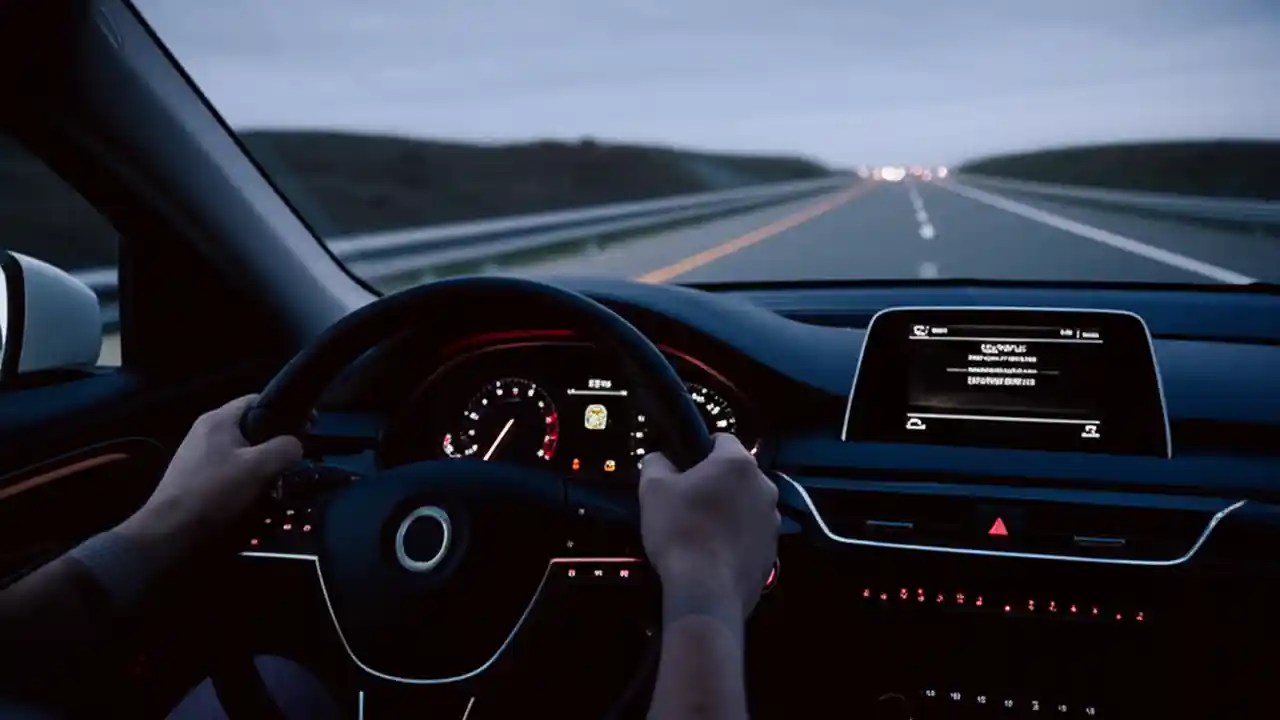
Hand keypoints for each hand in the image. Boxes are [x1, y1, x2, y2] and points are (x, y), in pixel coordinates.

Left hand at [119, 395, 302, 557]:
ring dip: (258, 462)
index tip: (305, 428)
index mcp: (219, 419)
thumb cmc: (215, 491)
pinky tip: (250, 493)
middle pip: (249, 426)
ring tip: (273, 481)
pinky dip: (242, 475)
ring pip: (239, 448)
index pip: (257, 400)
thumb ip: (285, 449)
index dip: (284, 410)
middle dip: (272, 442)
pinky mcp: (192, 472)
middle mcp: (205, 429)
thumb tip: (295, 445)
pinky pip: (226, 465)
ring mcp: (196, 451)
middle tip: (290, 460)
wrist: (170, 529)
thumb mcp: (259, 468)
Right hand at [639, 434, 779, 619]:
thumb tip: (659, 459)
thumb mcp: (653, 490)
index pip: (722, 439)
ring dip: (729, 510)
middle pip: (737, 474)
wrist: (706, 590)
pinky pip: (751, 535)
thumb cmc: (680, 530)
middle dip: (717, 482)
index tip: (684, 464)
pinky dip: (736, 538)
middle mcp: (764, 486)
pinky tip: (715, 554)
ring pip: (747, 505)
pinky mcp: (772, 551)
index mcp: (738, 463)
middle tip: (689, 499)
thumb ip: (656, 464)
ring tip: (702, 531)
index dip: (701, 448)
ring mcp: (772, 521)